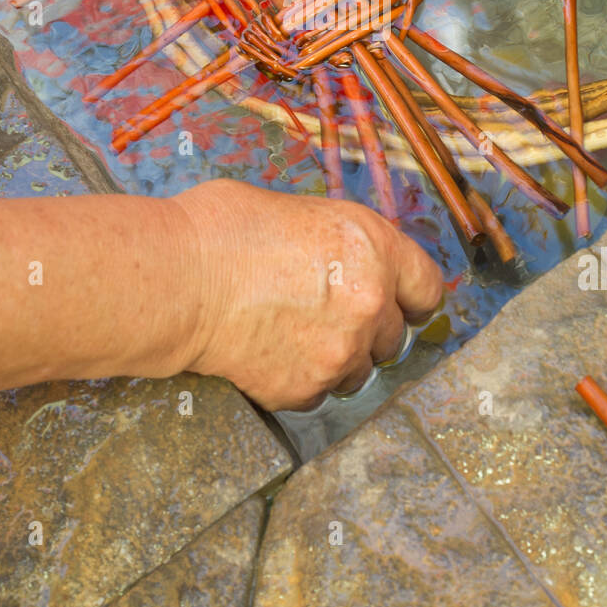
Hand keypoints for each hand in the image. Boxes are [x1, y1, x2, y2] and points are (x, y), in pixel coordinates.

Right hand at [165, 180, 443, 410]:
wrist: (179, 278)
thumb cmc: (224, 230)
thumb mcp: (300, 213)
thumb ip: (340, 245)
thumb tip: (346, 262)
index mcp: (374, 248)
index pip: (426, 287)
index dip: (411, 297)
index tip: (400, 304)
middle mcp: (370, 302)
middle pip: (393, 336)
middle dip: (366, 330)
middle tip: (324, 317)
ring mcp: (340, 351)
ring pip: (359, 371)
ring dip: (336, 359)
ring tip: (292, 337)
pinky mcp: (306, 388)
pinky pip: (318, 393)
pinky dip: (299, 381)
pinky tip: (270, 355)